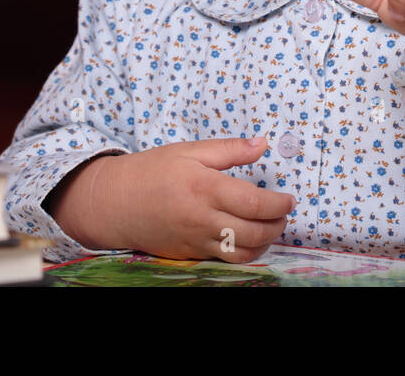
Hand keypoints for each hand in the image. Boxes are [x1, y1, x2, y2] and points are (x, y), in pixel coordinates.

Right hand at [54, 137, 295, 262]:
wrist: (115, 203)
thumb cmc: (152, 172)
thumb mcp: (190, 151)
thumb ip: (229, 149)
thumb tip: (262, 144)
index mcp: (205, 188)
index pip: (255, 203)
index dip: (279, 204)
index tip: (290, 199)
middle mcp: (203, 219)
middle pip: (254, 232)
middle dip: (278, 225)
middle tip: (284, 213)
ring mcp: (196, 241)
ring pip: (243, 253)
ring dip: (265, 243)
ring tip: (271, 227)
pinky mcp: (190, 255)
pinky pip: (225, 261)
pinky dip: (244, 253)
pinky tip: (249, 239)